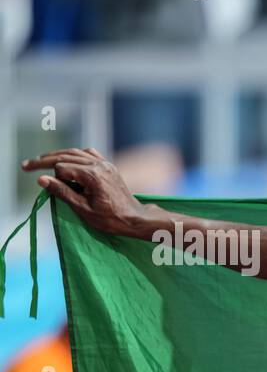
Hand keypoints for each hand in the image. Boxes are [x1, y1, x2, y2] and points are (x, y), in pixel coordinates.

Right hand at [20, 148, 150, 237]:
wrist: (135, 218)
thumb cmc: (111, 219)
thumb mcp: (84, 209)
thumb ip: (63, 192)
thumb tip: (42, 179)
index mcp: (93, 175)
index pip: (62, 168)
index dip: (54, 179)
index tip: (50, 188)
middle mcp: (99, 165)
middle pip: (65, 156)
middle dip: (45, 161)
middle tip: (26, 166)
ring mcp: (105, 164)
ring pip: (75, 152)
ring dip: (57, 155)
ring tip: (41, 160)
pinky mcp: (108, 166)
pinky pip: (88, 153)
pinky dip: (75, 154)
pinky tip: (67, 158)